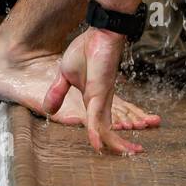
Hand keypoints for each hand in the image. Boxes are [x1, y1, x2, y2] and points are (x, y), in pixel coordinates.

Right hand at [42, 26, 142, 154]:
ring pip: (107, 128)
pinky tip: (98, 144)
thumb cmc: (86, 50)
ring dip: (116, 143)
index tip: (117, 149)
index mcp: (93, 100)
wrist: (98, 33)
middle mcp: (100, 102)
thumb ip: (58, 93)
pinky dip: (96, 132)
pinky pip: (96, 116)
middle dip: (123, 143)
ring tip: (130, 152)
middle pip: (111, 129)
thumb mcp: (65, 75)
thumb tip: (48, 110)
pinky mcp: (99, 92)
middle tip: (137, 152)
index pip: (100, 124)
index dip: (108, 138)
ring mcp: (101, 99)